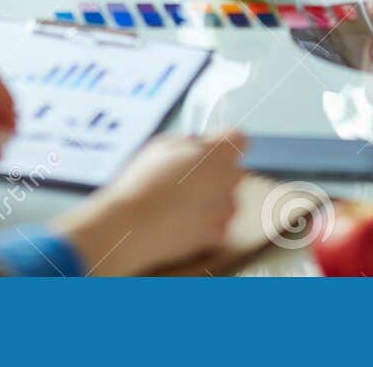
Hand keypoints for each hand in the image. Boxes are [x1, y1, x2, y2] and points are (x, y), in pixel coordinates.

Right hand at [53, 131, 246, 274]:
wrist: (133, 225)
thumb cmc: (143, 183)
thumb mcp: (162, 146)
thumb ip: (189, 143)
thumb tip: (198, 146)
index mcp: (217, 152)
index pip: (239, 138)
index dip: (224, 143)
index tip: (212, 150)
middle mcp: (229, 179)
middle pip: (234, 172)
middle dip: (217, 175)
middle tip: (189, 180)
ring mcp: (226, 209)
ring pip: (228, 201)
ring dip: (213, 202)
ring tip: (181, 206)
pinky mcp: (219, 235)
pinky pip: (220, 226)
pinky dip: (206, 226)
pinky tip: (183, 223)